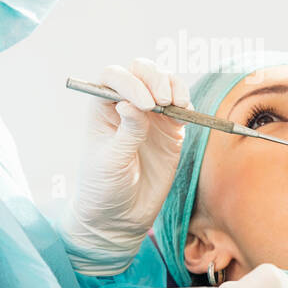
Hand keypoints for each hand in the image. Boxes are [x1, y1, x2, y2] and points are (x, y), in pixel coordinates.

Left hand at [60, 58, 189, 273]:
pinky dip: (186, 103)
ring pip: (164, 82)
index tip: (142, 103)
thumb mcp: (110, 161)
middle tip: (161, 101)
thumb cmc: (104, 187)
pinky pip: (182, 106)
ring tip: (175, 105)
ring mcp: (150, 115)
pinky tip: (184, 114)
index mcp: (102, 107)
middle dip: (153, 78)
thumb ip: (126, 132)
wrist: (120, 216)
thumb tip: (132, 104)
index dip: (129, 82)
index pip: (113, 77)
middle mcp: (126, 104)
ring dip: (172, 86)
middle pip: (140, 71)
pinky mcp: (171, 129)